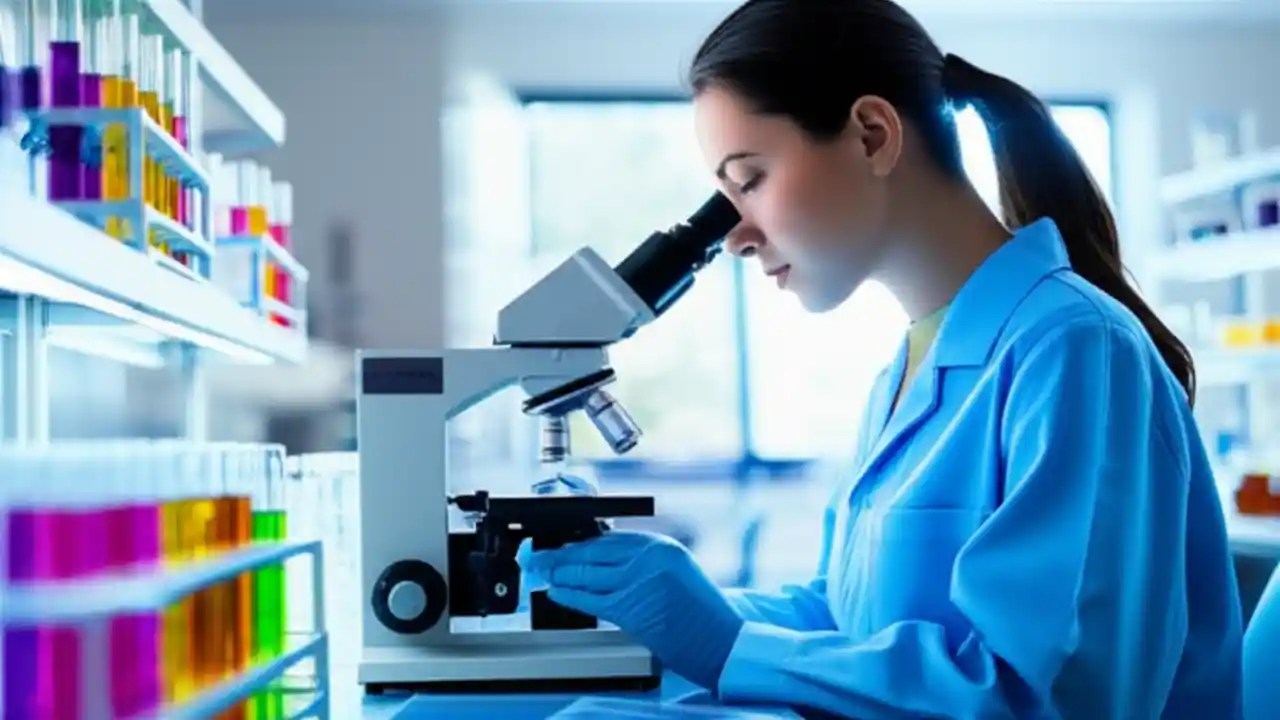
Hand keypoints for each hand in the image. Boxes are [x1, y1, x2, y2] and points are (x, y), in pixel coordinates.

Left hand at [523, 530, 744, 689]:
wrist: (721, 641)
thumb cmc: (702, 612)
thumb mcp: (676, 570)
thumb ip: (644, 561)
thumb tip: (603, 560)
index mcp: (661, 546)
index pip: (609, 538)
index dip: (581, 542)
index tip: (565, 544)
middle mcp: (648, 559)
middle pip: (593, 553)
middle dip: (563, 555)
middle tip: (544, 557)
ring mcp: (638, 582)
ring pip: (587, 574)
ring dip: (561, 574)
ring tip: (545, 573)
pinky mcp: (630, 608)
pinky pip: (590, 599)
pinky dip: (569, 595)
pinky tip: (556, 593)